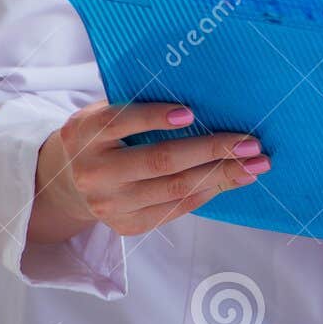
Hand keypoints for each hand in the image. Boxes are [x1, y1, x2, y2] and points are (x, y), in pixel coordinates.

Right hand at [30, 102, 266, 244]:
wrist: (67, 182)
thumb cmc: (103, 136)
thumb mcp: (105, 112)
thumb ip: (138, 105)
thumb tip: (204, 98)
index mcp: (86, 133)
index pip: (122, 122)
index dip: (154, 117)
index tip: (190, 113)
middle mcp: (95, 171)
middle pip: (160, 160)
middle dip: (212, 150)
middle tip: (251, 143)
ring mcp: (109, 203)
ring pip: (174, 189)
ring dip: (221, 175)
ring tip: (255, 165)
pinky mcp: (126, 225)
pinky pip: (175, 209)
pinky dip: (207, 192)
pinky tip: (233, 179)